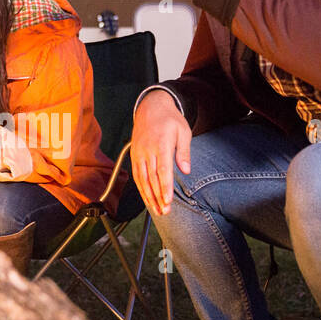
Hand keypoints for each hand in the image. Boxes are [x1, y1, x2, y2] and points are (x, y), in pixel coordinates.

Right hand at [131, 91, 191, 215]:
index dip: (164, 187)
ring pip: (142, 179)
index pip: (163, 170)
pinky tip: (147, 199)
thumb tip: (186, 170)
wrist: (150, 107)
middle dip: (158, 196)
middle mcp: (148, 150)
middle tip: (164, 211)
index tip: (167, 201)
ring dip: (149, 196)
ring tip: (156, 210)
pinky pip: (137, 175)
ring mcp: (139, 153)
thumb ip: (184, 152)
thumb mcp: (183, 132)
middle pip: (152, 178)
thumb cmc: (170, 120)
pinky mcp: (134, 155)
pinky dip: (141, 188)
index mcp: (161, 143)